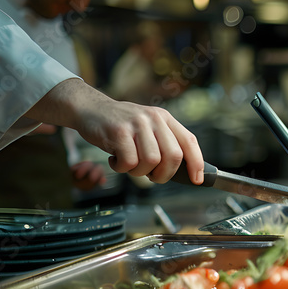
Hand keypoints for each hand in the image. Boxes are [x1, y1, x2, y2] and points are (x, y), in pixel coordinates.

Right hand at [25, 79, 204, 184]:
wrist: (90, 109)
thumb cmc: (120, 125)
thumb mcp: (147, 128)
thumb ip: (163, 143)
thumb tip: (182, 171)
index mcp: (165, 118)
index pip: (189, 141)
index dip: (197, 163)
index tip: (197, 179)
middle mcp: (154, 119)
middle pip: (173, 156)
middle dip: (164, 174)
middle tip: (151, 176)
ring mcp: (136, 124)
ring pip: (151, 161)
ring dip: (139, 172)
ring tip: (129, 164)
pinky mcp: (118, 132)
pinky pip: (129, 162)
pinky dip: (122, 168)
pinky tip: (116, 160)